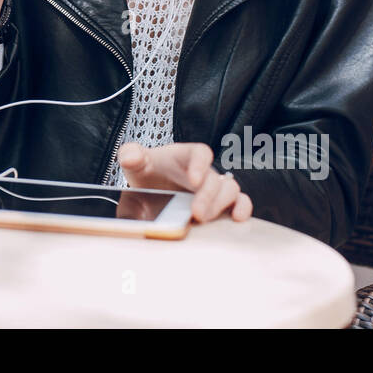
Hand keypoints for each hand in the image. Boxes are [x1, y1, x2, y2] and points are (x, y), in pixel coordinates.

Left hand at [118, 141, 252, 224]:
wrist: (150, 189)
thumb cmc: (148, 172)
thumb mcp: (135, 162)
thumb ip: (130, 155)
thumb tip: (130, 158)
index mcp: (184, 156)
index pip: (200, 153)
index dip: (201, 165)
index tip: (194, 180)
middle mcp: (203, 171)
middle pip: (215, 178)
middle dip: (208, 196)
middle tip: (196, 213)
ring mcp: (213, 187)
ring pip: (230, 190)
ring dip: (221, 205)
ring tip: (204, 219)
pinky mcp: (219, 204)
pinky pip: (239, 202)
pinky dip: (242, 209)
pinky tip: (237, 219)